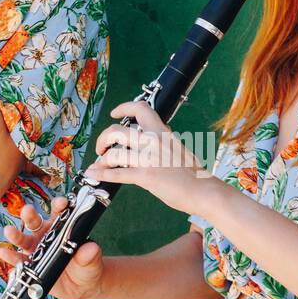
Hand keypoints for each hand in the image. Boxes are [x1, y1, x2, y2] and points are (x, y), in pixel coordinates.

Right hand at [0, 198, 105, 298]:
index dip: (59, 206)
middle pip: (35, 222)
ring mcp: (35, 249)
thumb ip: (89, 255)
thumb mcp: (91, 261)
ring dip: (16, 235)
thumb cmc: (87, 267)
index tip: (61, 203)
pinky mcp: (29, 264)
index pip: (59, 213)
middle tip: (27, 210)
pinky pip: (19, 260)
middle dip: (30, 215)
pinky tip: (3, 252)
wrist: (81, 286)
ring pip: (24, 239)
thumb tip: (91, 248)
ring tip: (9, 231)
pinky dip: (11, 256)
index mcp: (61, 227)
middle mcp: (45, 234)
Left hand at [84, 101, 212, 215]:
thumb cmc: (193, 172)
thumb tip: (153, 131)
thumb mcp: (178, 146)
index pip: (140, 109)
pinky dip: (101, 173)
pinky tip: (93, 173)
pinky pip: (117, 174)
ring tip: (100, 164)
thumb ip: (163, 137)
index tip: (114, 113)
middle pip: (117, 131)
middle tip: (101, 147)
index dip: (123, 108)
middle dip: (103, 139)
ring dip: (102, 159)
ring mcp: (148, 159)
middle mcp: (153, 141)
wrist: (203, 190)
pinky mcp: (145, 176)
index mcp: (161, 131)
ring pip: (114, 153)